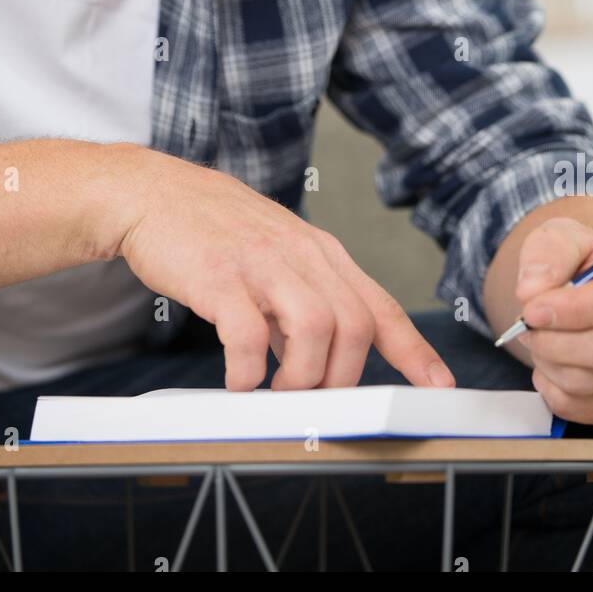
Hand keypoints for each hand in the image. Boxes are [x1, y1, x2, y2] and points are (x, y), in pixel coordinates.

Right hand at [116, 145, 455, 392]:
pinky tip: (238, 379)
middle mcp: (301, 254)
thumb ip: (302, 305)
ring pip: (316, 331)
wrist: (154, 193)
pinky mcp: (219, 276)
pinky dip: (250, 371)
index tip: (438, 386)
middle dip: (341, 378)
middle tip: (312, 398)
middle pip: (355, 326)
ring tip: (276, 391)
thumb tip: (323, 365)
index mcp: (321, 253)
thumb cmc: (215, 230)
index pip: (381, 306)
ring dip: (302, 378)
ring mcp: (261, 262)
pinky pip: (250, 336)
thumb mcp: (275, 257)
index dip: (414, 350)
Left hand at [512, 215, 592, 424]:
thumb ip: (548, 252)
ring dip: (550, 363)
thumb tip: (532, 289)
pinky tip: (550, 365)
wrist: (589, 287)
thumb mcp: (563, 236)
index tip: (531, 310)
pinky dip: (555, 391)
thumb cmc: (581, 260)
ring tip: (539, 340)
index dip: (575, 310)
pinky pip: (587, 409)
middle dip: (555, 343)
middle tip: (525, 328)